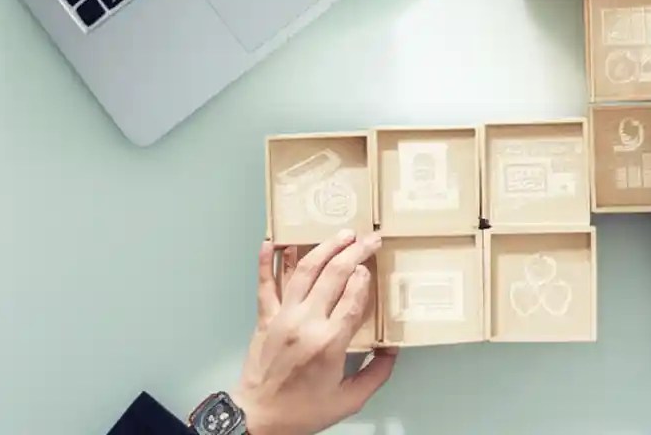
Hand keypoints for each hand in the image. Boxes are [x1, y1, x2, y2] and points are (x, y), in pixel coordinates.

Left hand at [230, 232, 393, 434]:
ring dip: (324, 248)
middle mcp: (305, 323)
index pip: (351, 298)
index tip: (371, 264)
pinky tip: (273, 242)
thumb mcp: (349, 400)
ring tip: (342, 234)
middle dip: (354, 252)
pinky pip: (265, 284)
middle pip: (333, 276)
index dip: (363, 277)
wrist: (259, 418)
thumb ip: (376, 374)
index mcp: (329, 343)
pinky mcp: (265, 318)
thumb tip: (392, 350)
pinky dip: (267, 262)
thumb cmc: (302, 411)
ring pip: (304, 271)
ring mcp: (282, 317)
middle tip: (370, 239)